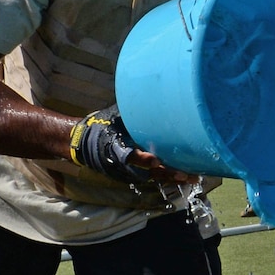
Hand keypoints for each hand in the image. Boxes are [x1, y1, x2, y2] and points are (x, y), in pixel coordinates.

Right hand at [69, 107, 197, 189]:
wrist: (82, 143)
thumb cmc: (100, 126)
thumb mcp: (112, 116)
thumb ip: (130, 113)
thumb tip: (150, 96)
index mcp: (115, 147)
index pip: (129, 155)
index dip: (142, 159)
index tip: (156, 160)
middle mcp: (123, 163)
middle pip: (147, 172)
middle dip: (167, 173)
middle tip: (186, 174)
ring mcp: (128, 171)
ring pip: (152, 177)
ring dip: (172, 178)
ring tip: (193, 178)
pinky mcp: (133, 174)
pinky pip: (152, 177)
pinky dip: (167, 177)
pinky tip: (185, 176)